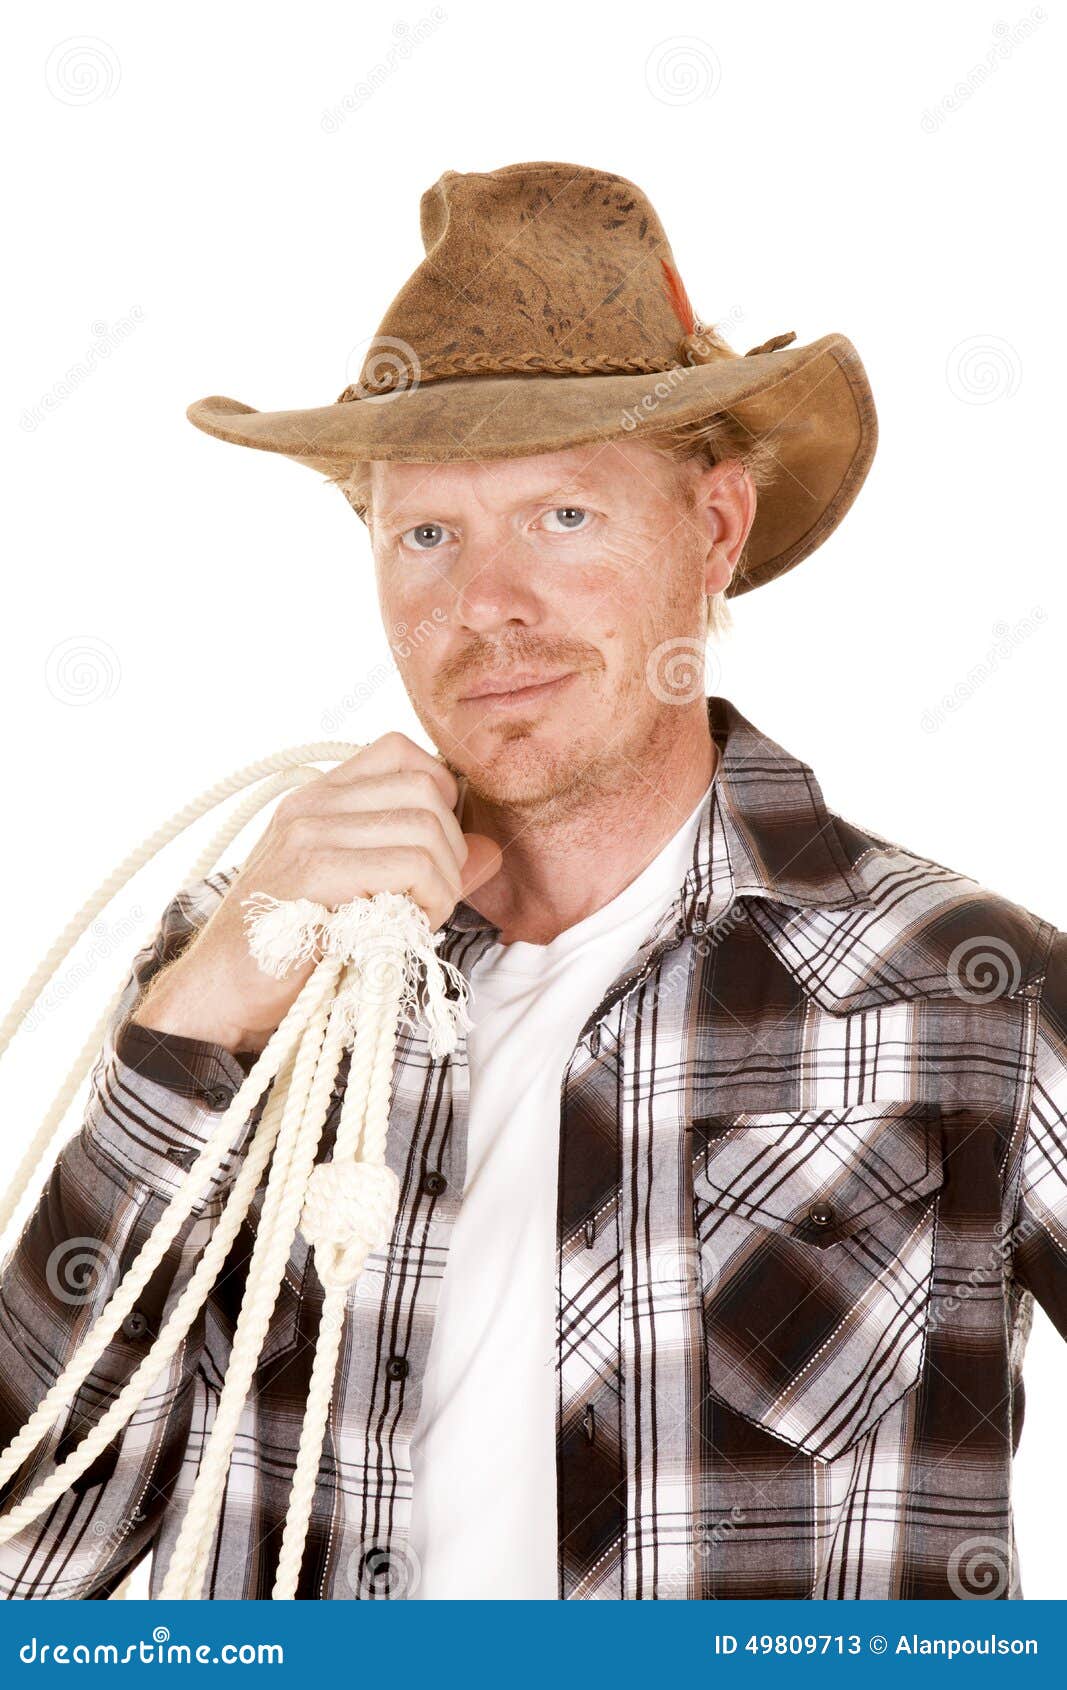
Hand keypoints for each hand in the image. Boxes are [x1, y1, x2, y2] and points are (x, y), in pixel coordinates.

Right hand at [133, 733, 502, 1053]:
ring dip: (444, 883)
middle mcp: (312, 803)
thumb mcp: (363, 895)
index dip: (440, 794)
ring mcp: (308, 833)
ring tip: (420, 918)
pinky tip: (407, 927)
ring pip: (426, 828)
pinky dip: (428, 900)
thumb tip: (491, 848)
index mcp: (320, 797)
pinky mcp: (312, 872)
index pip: (403, 752)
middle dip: (452, 848)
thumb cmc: (291, 950)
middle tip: (434, 899)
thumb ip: (427, 867)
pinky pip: (408, 866)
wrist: (220, 996)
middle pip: (426, 789)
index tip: (438, 852)